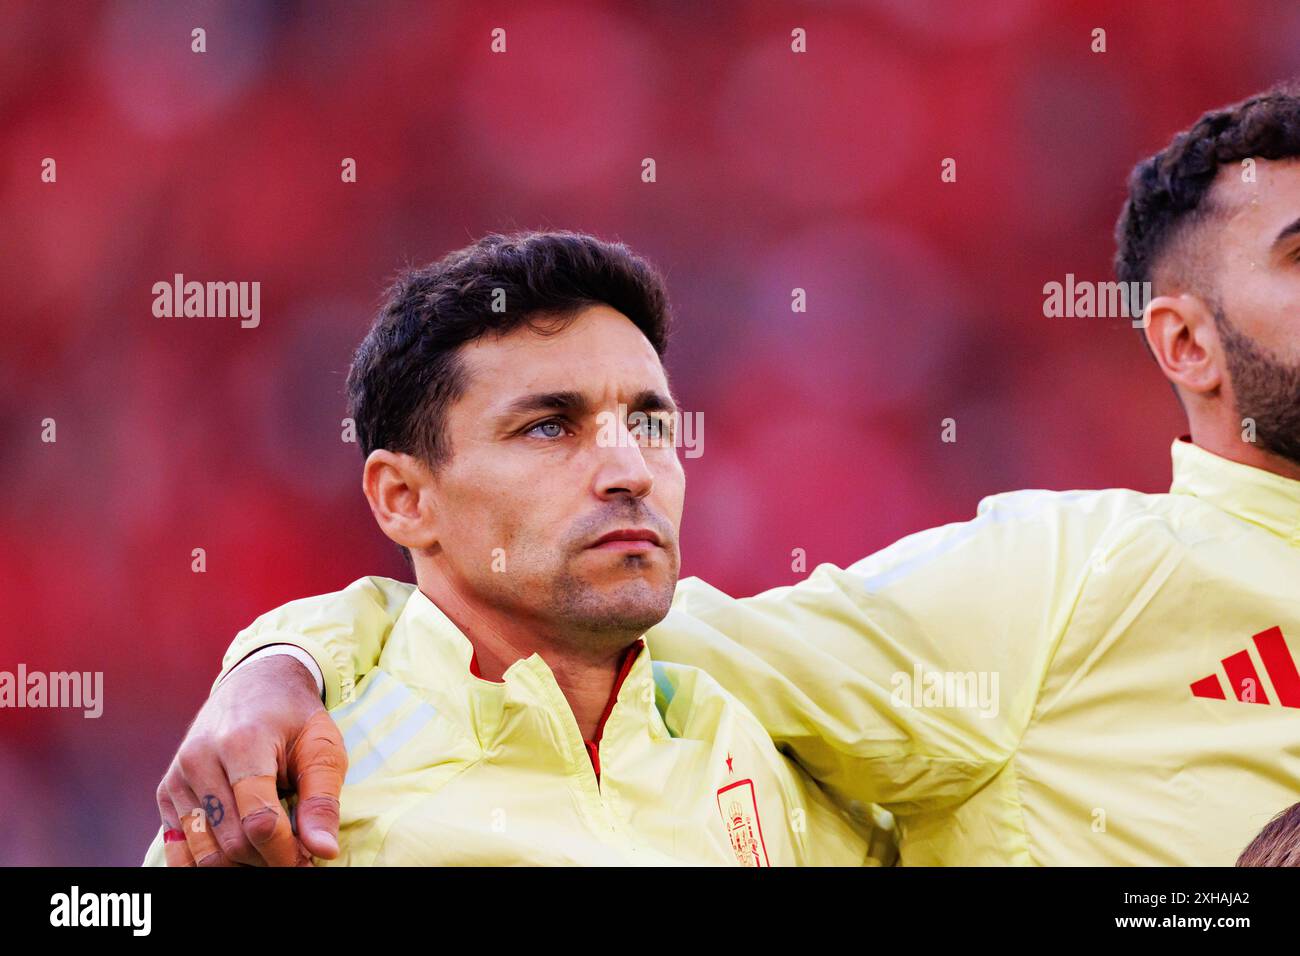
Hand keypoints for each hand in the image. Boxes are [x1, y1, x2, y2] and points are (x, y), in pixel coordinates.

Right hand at [155, 654, 346, 865]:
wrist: (254, 684)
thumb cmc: (294, 718)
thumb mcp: (322, 748)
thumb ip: (322, 801)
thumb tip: (324, 851)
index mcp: (242, 743)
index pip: (259, 821)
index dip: (286, 852)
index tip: (308, 859)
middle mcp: (200, 760)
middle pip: (232, 842)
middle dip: (268, 860)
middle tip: (296, 854)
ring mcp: (177, 777)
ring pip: (205, 853)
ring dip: (242, 864)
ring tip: (271, 848)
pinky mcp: (166, 792)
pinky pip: (181, 849)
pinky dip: (211, 861)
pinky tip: (241, 854)